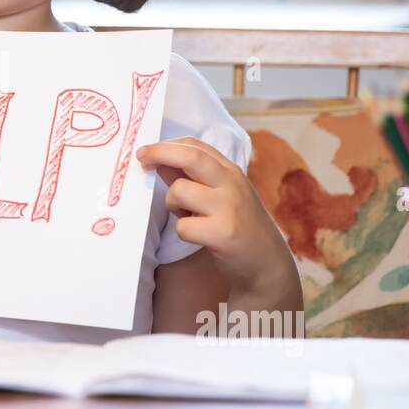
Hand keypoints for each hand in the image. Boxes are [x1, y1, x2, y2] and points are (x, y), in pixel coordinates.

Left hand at [136, 137, 295, 291]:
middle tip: (141, 159)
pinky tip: (199, 236)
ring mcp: (228, 207)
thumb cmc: (238, 225)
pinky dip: (184, 232)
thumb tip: (159, 162)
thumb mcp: (221, 195)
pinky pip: (183, 226)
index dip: (166, 145)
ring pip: (179, 191)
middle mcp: (231, 184)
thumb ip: (192, 178)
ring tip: (187, 215)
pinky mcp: (223, 233)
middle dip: (160, 153)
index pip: (195, 146)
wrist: (267, 262)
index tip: (146, 150)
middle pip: (190, 157)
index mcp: (230, 171)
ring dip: (173, 204)